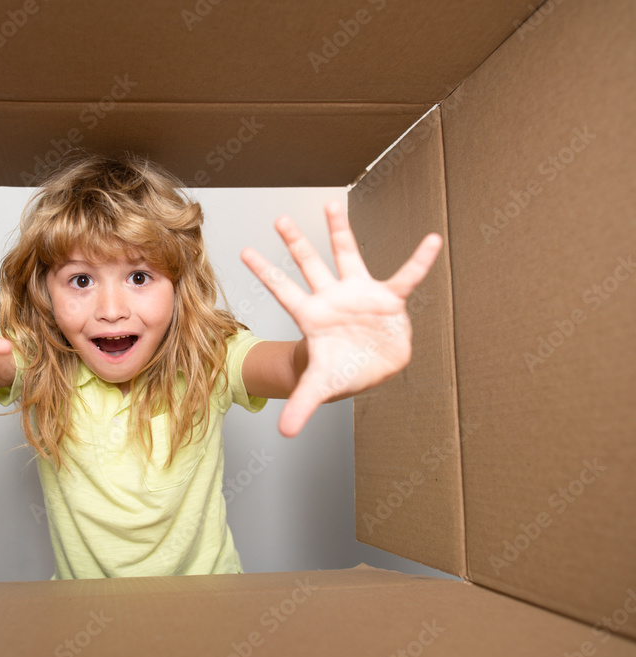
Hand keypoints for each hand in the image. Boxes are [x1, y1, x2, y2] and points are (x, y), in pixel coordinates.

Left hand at [241, 201, 442, 436]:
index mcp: (312, 316)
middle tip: (280, 219)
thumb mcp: (320, 387)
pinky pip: (406, 277)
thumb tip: (284, 433)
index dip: (265, 273)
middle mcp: (332, 298)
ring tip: (331, 203)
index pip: (283, 290)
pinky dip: (419, 261)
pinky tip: (432, 241)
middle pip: (310, 265)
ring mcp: (359, 294)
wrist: (367, 367)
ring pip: (347, 256)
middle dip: (296, 243)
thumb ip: (302, 405)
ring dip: (340, 232)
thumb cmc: (340, 369)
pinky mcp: (387, 299)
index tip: (245, 252)